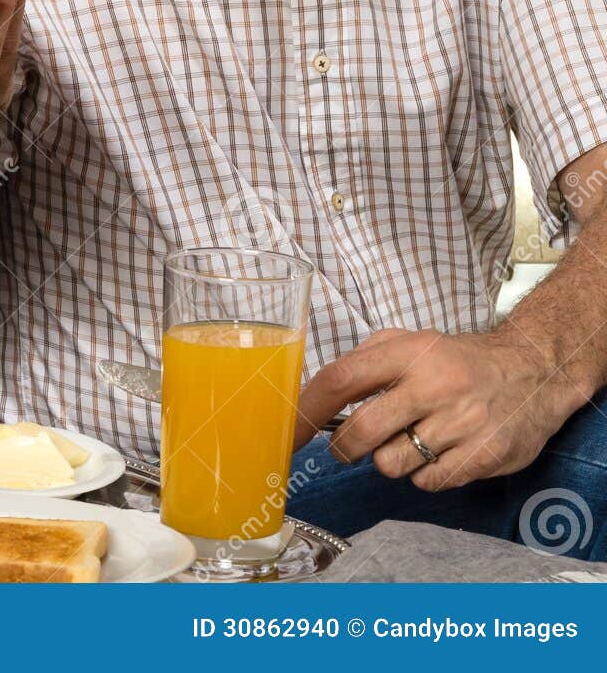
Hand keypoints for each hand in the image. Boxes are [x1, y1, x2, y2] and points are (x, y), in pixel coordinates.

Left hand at [295, 328, 581, 490]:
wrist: (534, 370)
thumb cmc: (457, 360)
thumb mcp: (411, 342)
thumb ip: (364, 362)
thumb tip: (314, 395)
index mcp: (408, 352)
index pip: (341, 379)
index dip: (307, 410)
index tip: (289, 433)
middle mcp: (435, 385)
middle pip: (362, 431)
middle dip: (344, 447)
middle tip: (349, 447)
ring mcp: (461, 421)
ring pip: (392, 463)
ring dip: (390, 460)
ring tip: (410, 440)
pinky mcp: (484, 455)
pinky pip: (428, 481)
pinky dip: (425, 474)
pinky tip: (440, 452)